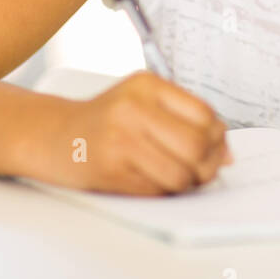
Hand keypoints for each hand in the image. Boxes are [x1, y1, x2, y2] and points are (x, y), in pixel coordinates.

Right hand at [37, 70, 232, 194]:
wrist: (52, 135)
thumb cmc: (104, 121)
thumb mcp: (143, 102)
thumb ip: (186, 120)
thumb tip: (227, 154)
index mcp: (147, 85)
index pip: (205, 115)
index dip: (218, 139)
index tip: (216, 149)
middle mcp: (133, 108)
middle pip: (198, 147)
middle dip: (208, 166)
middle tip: (203, 171)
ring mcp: (120, 140)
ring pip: (181, 175)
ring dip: (187, 185)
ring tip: (179, 178)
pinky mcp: (109, 170)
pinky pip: (157, 191)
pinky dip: (165, 193)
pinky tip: (156, 182)